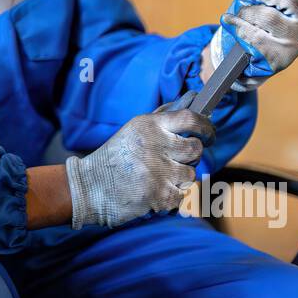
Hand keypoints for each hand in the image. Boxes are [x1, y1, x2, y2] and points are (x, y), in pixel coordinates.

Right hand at [65, 92, 213, 228]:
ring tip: (158, 178)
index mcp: (149, 125)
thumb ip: (163, 118)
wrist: (88, 187)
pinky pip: (182, 195)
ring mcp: (159, 171)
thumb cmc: (114, 158)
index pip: (190, 118)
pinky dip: (171, 197)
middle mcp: (155, 145)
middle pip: (196, 149)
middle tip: (176, 160)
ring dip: (179, 178)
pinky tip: (153, 192)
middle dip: (191, 156)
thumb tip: (192, 100)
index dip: (205, 126)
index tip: (209, 133)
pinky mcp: (160, 195)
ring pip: (191, 174)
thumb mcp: (134, 130)